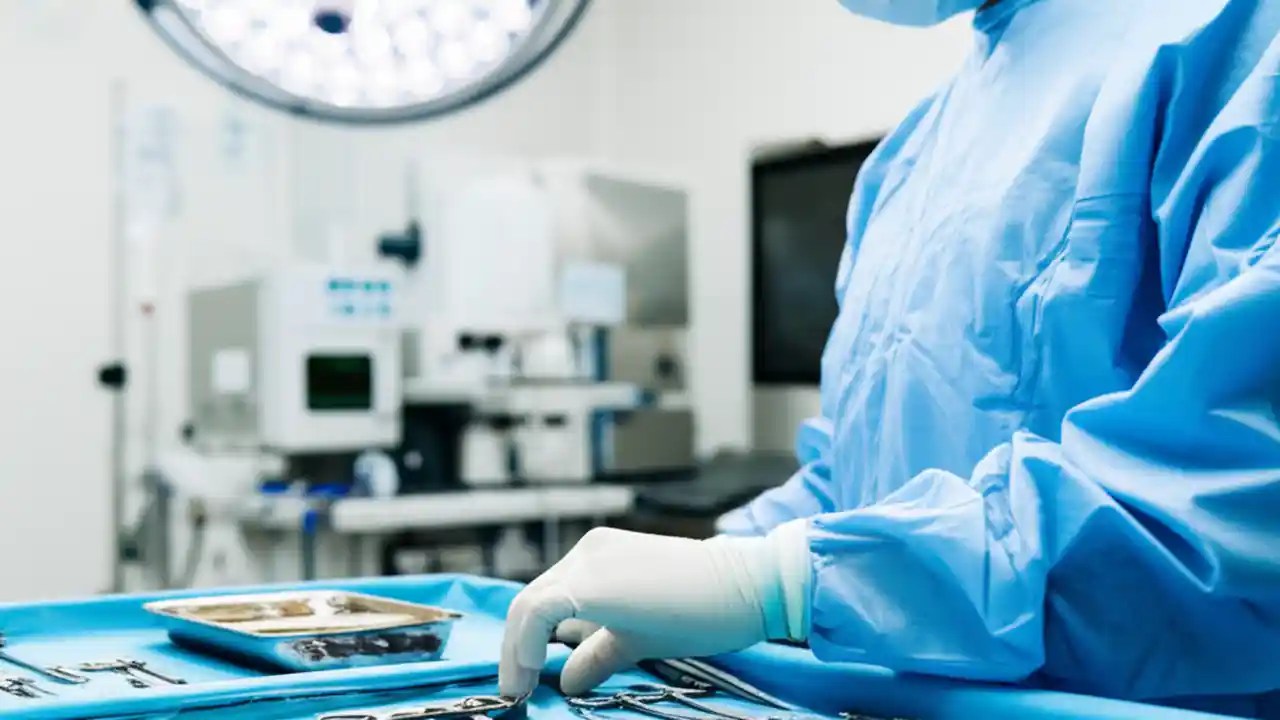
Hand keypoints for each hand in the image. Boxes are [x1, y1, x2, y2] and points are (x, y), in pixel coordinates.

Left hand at [499, 524, 809, 696]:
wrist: (746, 587)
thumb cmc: (702, 610)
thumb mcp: (639, 636)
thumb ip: (600, 652)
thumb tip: (569, 681)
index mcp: (597, 558)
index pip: (545, 601)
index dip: (525, 642)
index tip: (523, 682)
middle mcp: (587, 551)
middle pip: (530, 603)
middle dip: (515, 651)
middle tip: (514, 691)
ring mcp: (589, 560)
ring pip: (529, 606)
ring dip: (517, 651)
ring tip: (519, 687)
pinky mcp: (593, 580)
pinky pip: (539, 610)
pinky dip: (525, 643)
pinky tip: (529, 671)